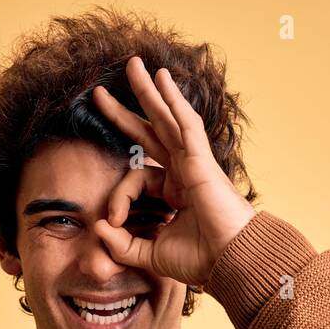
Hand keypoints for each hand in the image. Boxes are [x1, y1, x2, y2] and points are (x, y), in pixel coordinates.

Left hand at [90, 55, 256, 286]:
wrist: (232, 262)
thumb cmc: (201, 260)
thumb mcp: (150, 254)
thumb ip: (123, 245)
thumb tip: (98, 228)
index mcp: (174, 192)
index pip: (135, 179)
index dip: (118, 197)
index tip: (113, 222)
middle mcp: (183, 172)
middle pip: (150, 131)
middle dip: (127, 110)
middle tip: (100, 93)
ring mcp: (193, 163)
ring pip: (167, 119)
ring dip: (150, 92)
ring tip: (133, 66)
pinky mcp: (202, 160)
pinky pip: (186, 124)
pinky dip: (174, 101)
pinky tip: (162, 79)